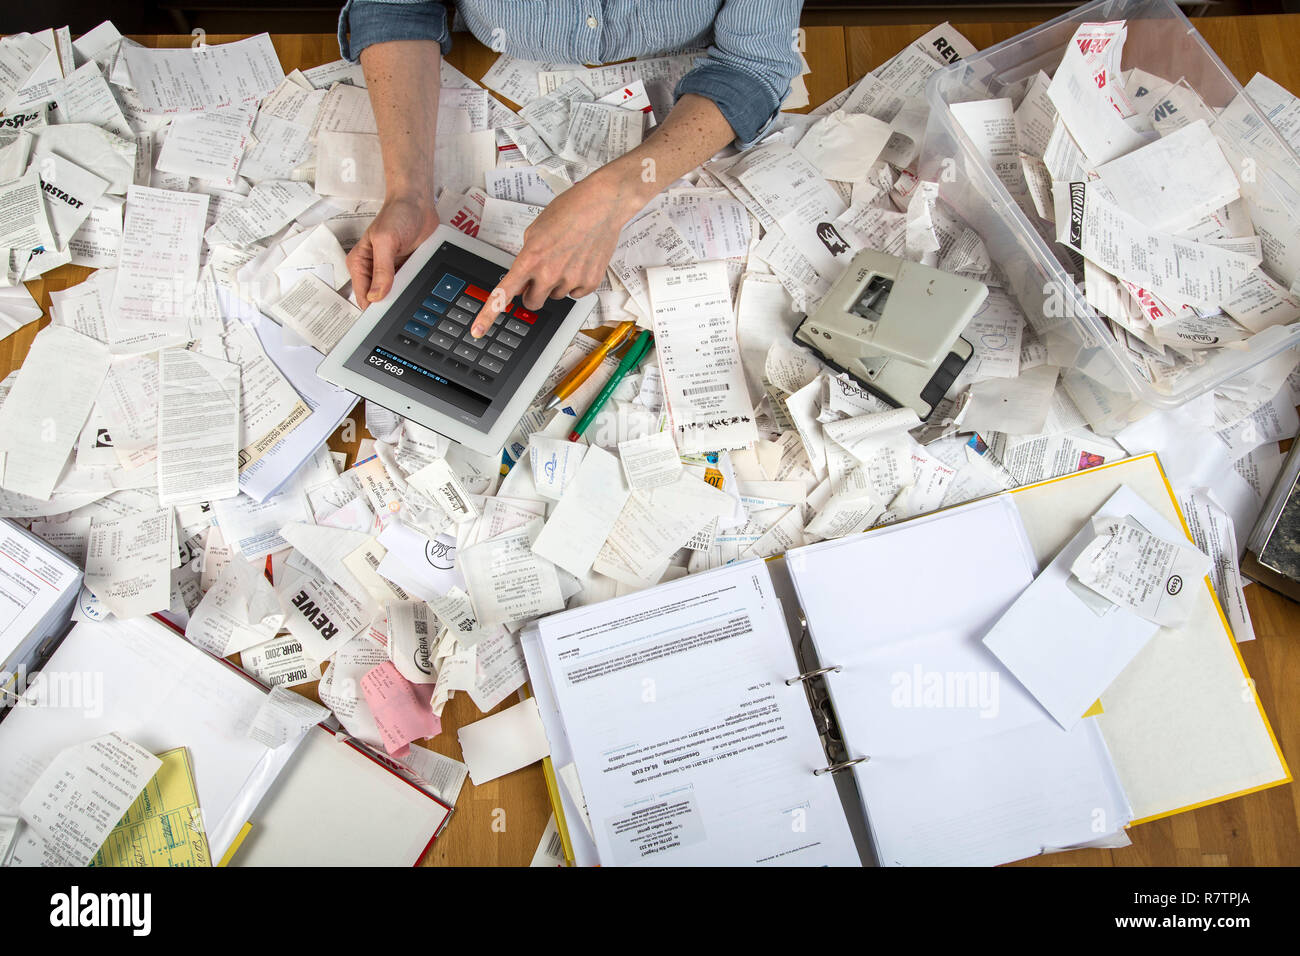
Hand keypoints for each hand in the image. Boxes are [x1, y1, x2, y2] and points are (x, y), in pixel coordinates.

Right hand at [347, 194, 438, 303]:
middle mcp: (372, 270)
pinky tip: (418, 285)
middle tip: (403, 304)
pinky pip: (408, 286)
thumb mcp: (386, 241)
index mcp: (360, 264)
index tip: (386, 314)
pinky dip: (414, 288)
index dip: (374, 308)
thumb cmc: (397, 214)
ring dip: (403, 295)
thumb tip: (376, 295)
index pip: (362, 297)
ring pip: (394, 295)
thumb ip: (382, 269)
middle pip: (378, 299)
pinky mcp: (405, 270)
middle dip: (390, 303)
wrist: (418, 204)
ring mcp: (390, 272)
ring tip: (412, 291)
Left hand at [470, 171, 640, 336]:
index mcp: (530, 258)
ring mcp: (570, 280)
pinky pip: (575, 293)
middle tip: (541, 276)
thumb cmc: (569, 211)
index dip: (488, 315)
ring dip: (557, 284)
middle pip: (532, 303)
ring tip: (567, 257)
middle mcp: (549, 273)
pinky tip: (580, 261)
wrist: (602, 205)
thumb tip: (524, 279)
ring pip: (555, 297)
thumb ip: (526, 258)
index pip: (503, 294)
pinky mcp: (589, 283)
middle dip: (533, 293)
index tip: (478, 330)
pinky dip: (576, 282)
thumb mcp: (535, 231)